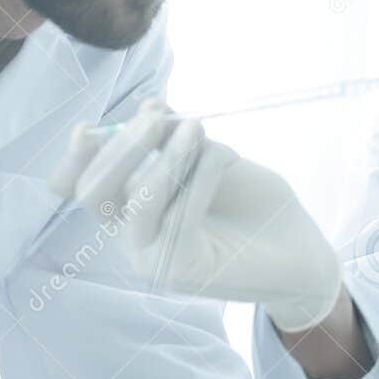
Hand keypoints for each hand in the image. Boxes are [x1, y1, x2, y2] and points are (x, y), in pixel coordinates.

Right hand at [48, 101, 341, 332]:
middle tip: (158, 116)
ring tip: (198, 128)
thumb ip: (175, 141)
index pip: (81, 187)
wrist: (302, 250)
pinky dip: (200, 176)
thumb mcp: (210, 159)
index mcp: (132, 211)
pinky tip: (225, 155)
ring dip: (167, 157)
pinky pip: (178, 215)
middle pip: (96, 193)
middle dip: (122, 147)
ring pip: (138, 202)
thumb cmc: (255, 204)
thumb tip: (149, 106)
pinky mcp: (182, 272)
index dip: (76, 158)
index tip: (89, 126)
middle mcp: (134, 239)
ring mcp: (154, 260)